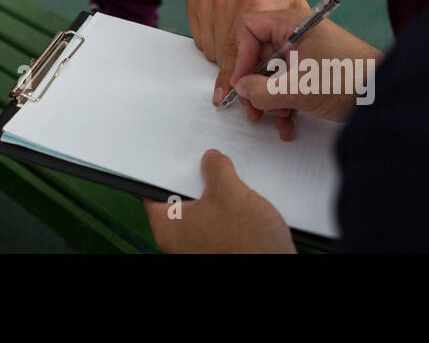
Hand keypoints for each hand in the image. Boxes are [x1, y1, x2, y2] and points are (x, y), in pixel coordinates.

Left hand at [144, 150, 294, 252]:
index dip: (166, 171)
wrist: (274, 271)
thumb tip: (211, 160)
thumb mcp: (230, 192)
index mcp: (168, 227)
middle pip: (181, 201)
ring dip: (218, 198)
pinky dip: (228, 214)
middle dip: (198, 181)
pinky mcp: (220, 252)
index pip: (154, 192)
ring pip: (203, 213)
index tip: (176, 158)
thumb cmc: (246, 244)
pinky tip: (245, 204)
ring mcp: (199, 250)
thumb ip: (216, 168)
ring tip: (234, 185)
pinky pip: (218, 227)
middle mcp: (179, 242)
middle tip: (211, 165)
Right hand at [187, 0, 306, 116]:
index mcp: (253, 5)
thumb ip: (293, 45)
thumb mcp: (296, 10)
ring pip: (210, 50)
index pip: (236, 55)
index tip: (237, 92)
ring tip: (243, 49)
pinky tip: (230, 32)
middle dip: (235, 71)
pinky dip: (214, 42)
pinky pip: (200, 39)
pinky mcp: (195, 3)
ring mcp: (207, 3)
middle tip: (248, 79)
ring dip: (225, 56)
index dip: (238, 78)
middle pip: (221, 57)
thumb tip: (289, 81)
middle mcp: (225, 4)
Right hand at [229, 6, 383, 130]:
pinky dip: (282, 101)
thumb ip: (263, 91)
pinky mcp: (313, 70)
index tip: (241, 83)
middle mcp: (296, 33)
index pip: (248, 28)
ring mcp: (305, 52)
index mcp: (292, 24)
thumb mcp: (301, 89)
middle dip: (252, 84)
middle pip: (257, 53)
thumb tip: (241, 89)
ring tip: (274, 119)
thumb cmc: (350, 81)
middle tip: (251, 109)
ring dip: (267, 98)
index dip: (240, 56)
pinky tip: (287, 124)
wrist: (389, 97)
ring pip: (271, 72)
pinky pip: (286, 82)